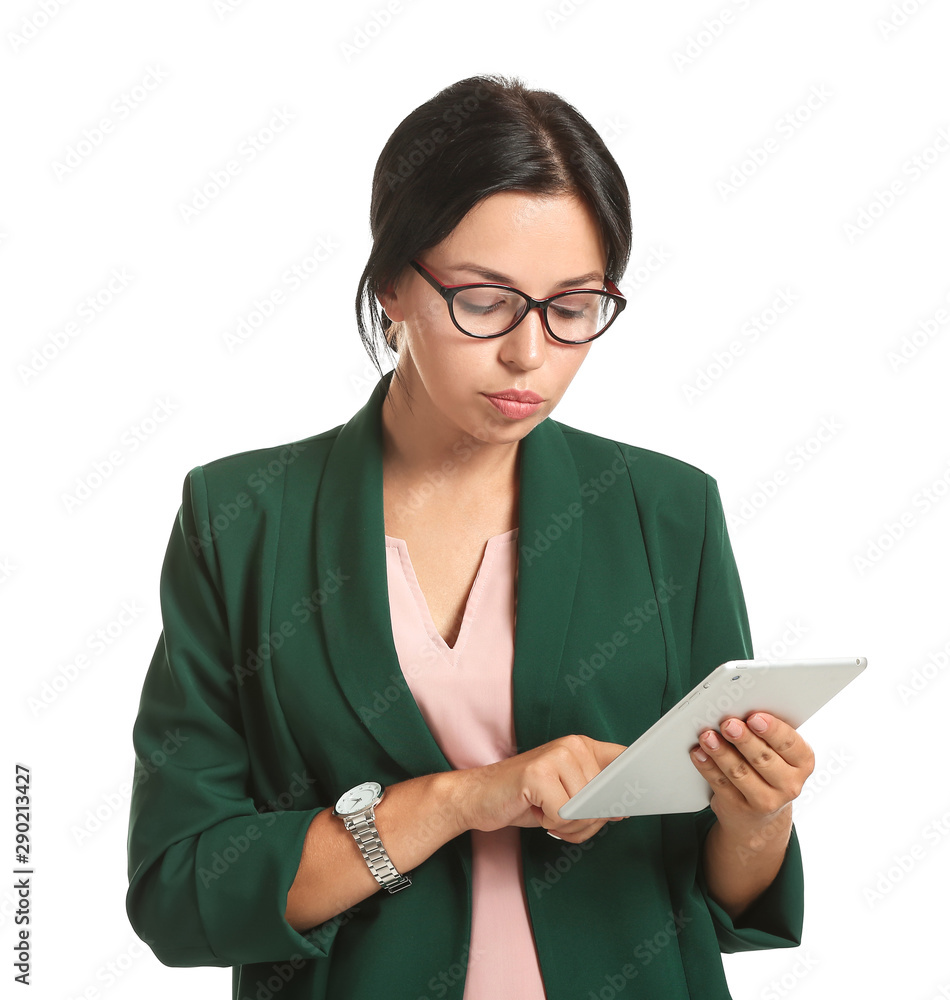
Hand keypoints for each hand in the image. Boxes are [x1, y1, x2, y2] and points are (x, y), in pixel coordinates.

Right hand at [452, 734, 628, 843]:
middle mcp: (573, 745)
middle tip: (559, 815)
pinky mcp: (538, 772)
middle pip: (606, 799)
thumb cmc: (525, 799)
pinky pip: (563, 814)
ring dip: (565, 824)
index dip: (635, 782)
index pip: (625, 759)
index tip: (640, 798)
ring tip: (544, 810)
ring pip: (585, 810)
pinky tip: (533, 808)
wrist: (479, 797)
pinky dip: (549, 823)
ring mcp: (556, 755)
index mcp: (584, 747)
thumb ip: (595, 800)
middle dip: (586, 822)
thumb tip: (623, 810)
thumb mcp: (566, 799)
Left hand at [689, 712, 815, 838]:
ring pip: (740, 773)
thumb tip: (740, 711)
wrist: (760, 815)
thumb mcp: (778, 752)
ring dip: (721, 752)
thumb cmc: (769, 769)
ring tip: (707, 737)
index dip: (772, 730)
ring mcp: (765, 800)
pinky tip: (699, 753)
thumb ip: (766, 733)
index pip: (790, 744)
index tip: (755, 717)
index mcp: (802, 763)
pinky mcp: (740, 807)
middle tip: (728, 724)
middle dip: (744, 739)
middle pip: (763, 759)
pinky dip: (707, 766)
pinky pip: (721, 784)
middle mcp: (789, 784)